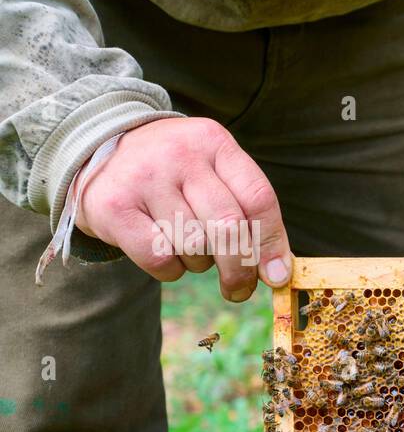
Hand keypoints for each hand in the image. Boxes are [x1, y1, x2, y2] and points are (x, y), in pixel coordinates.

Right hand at [75, 117, 291, 300]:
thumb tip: (279, 274)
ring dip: (199, 263)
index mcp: (214, 142)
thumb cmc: (173, 174)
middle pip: (229, 228)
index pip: (258, 199)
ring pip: (195, 247)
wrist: (96, 151)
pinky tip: (163, 251)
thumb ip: (250, 214)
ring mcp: (144, 177)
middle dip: (240, 270)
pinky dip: (170, 269)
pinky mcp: (114, 206)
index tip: (277, 276)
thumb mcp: (213, 175)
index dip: (272, 244)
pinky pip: (160, 258)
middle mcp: (180, 154)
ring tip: (187, 247)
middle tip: (239, 289)